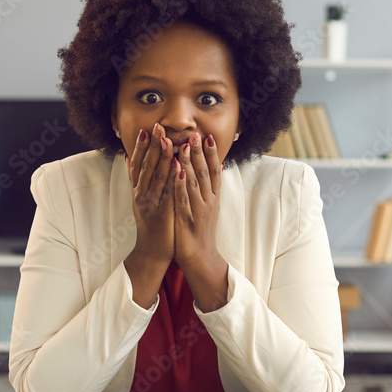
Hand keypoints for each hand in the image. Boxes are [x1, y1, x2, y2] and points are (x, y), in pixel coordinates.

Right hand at [126, 123, 175, 264]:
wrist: (152, 251)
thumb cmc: (151, 223)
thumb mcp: (140, 198)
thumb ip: (134, 178)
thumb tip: (126, 156)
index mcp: (138, 190)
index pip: (137, 163)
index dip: (140, 146)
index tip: (145, 128)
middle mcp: (141, 195)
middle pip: (145, 166)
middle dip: (151, 145)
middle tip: (156, 126)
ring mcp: (150, 205)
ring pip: (155, 178)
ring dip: (161, 158)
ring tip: (166, 140)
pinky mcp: (161, 215)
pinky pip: (167, 194)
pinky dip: (171, 180)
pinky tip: (177, 167)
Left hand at [173, 132, 228, 311]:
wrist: (200, 258)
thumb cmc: (199, 232)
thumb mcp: (206, 208)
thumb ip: (207, 189)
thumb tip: (212, 168)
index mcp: (213, 198)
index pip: (214, 171)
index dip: (211, 154)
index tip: (208, 136)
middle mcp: (209, 201)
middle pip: (205, 173)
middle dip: (200, 152)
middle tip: (196, 134)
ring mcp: (199, 210)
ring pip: (195, 183)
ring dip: (190, 163)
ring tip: (185, 146)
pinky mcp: (188, 219)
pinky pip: (184, 198)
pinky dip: (180, 184)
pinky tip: (177, 172)